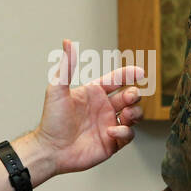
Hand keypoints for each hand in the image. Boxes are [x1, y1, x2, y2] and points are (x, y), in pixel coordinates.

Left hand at [31, 39, 144, 175]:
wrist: (50, 149)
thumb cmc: (51, 120)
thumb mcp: (57, 89)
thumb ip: (67, 66)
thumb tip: (67, 42)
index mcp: (94, 93)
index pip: (117, 80)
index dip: (129, 74)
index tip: (140, 72)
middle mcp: (104, 108)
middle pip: (130, 96)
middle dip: (134, 94)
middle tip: (130, 96)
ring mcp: (109, 124)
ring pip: (134, 115)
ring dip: (135, 112)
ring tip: (126, 113)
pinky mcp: (112, 142)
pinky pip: (128, 134)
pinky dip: (125, 131)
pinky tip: (111, 131)